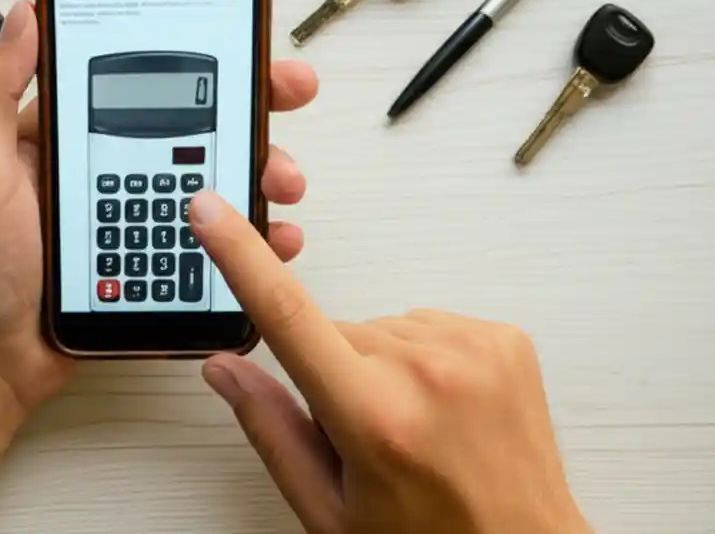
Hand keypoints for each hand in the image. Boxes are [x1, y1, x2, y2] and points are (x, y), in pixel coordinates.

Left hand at [0, 1, 319, 414]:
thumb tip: (25, 12)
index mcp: (68, 136)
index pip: (141, 77)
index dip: (194, 52)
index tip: (245, 40)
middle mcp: (109, 168)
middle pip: (193, 124)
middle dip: (250, 106)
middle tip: (292, 95)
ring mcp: (136, 217)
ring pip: (213, 181)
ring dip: (260, 170)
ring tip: (285, 181)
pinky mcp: (155, 265)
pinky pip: (213, 243)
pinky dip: (252, 237)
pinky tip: (278, 237)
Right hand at [189, 191, 589, 533]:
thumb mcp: (328, 509)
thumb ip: (271, 430)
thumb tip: (224, 368)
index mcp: (373, 417)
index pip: (287, 316)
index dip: (240, 255)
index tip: (211, 211)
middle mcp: (427, 371)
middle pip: (336, 332)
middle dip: (334, 373)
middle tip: (366, 436)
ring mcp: (473, 348)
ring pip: (383, 328)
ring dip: (382, 366)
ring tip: (413, 426)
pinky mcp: (504, 338)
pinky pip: (430, 326)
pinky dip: (425, 359)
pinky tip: (442, 407)